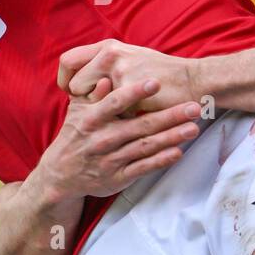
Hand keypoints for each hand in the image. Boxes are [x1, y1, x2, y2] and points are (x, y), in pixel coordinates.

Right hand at [32, 78, 201, 200]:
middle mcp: (102, 139)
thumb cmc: (74, 135)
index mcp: (92, 119)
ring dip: (171, 137)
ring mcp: (111, 159)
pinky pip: (142, 168)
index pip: (115, 103)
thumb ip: (92, 94)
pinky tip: (178, 152)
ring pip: (145, 147)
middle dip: (169, 115)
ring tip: (193, 128)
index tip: (156, 82)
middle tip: (194, 106)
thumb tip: (106, 77)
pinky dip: (160, 161)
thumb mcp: (77, 111)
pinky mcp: (118, 177)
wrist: (60, 175)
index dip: (135, 92)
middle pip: (140, 125)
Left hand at [58, 39, 200, 112]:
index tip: (73, 93)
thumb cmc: (160, 73)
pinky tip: (135, 116)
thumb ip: (103, 66)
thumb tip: (79, 80)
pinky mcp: (131, 92)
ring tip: (118, 113)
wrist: (193, 80)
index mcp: (107, 47)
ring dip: (102, 112)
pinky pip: (114, 114)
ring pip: (92, 102)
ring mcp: (120, 73)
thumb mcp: (129, 59)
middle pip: (74, 85)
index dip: (66, 80)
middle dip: (83, 101)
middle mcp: (110, 55)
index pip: (67, 61)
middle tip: (97, 109)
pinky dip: (122, 119)